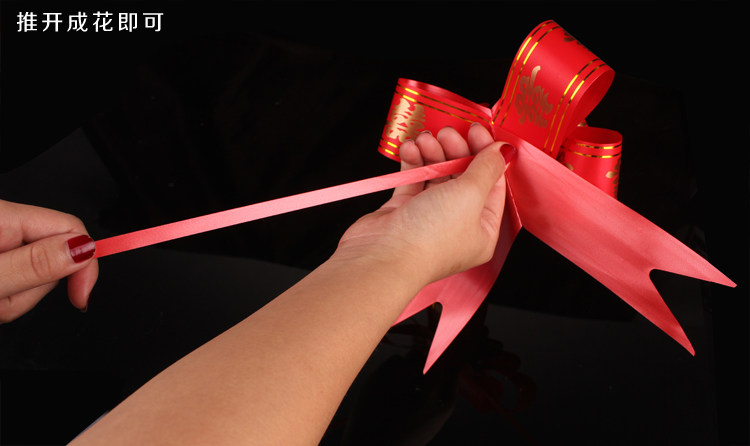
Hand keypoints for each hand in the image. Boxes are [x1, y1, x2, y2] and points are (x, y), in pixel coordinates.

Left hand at [0, 200, 97, 321]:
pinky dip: (6, 296)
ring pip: (36, 272)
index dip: (84, 262)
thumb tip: (84, 249)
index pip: (70, 227)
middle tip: (5, 301)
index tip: (81, 296)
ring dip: (18, 296)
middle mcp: (2, 223)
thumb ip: (35, 264)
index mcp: (2, 217)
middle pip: (54, 253)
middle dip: (36, 287)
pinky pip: (18, 278)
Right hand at [336, 125, 510, 285]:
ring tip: (424, 139)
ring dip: (432, 153)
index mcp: (482, 229)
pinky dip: (413, 162)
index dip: (485, 154)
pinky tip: (410, 149)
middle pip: (463, 177)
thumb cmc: (430, 236)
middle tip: (447, 133)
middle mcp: (458, 225)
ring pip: (437, 175)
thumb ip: (487, 168)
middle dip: (455, 150)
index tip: (476, 131)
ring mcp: (430, 218)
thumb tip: (505, 151)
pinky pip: (414, 180)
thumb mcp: (470, 195)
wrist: (383, 256)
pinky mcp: (404, 212)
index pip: (491, 184)